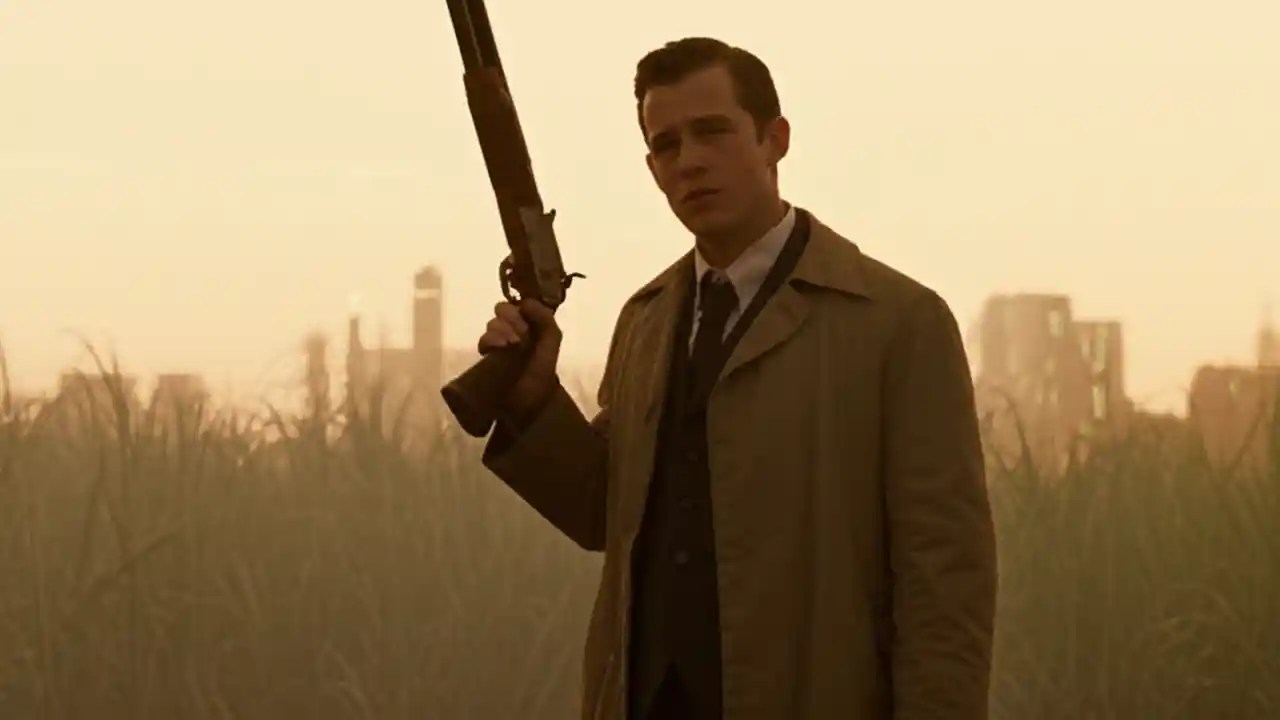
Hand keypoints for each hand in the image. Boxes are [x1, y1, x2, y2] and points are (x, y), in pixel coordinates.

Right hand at [477, 298, 562, 422]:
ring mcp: (499, 344)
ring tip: (510, 345)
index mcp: (532, 328)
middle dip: (511, 318)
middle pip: (504, 310)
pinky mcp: (486, 356)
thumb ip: (545, 319)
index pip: (521, 304)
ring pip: (493, 323)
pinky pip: (483, 339)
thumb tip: (524, 302)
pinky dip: (490, 340)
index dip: (521, 308)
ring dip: (502, 330)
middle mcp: (515, 332)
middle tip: (518, 335)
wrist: (525, 405)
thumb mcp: (551, 344)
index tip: (525, 317)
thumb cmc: (540, 374)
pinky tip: (499, 348)